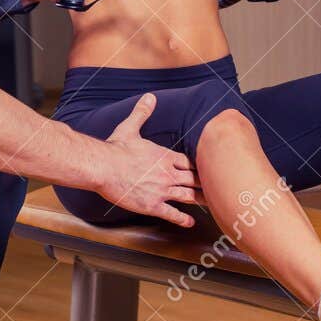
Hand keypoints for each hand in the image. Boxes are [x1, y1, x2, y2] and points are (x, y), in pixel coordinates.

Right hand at [96, 94, 199, 226]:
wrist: (103, 166)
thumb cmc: (115, 148)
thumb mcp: (130, 127)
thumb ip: (142, 113)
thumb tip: (149, 97)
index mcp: (165, 156)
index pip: (189, 163)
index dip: (199, 167)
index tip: (207, 169)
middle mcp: (167, 174)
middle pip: (194, 180)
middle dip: (206, 183)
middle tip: (217, 188)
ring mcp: (161, 191)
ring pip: (188, 196)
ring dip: (200, 200)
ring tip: (210, 205)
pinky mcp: (152, 205)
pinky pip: (172, 214)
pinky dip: (183, 219)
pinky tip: (190, 222)